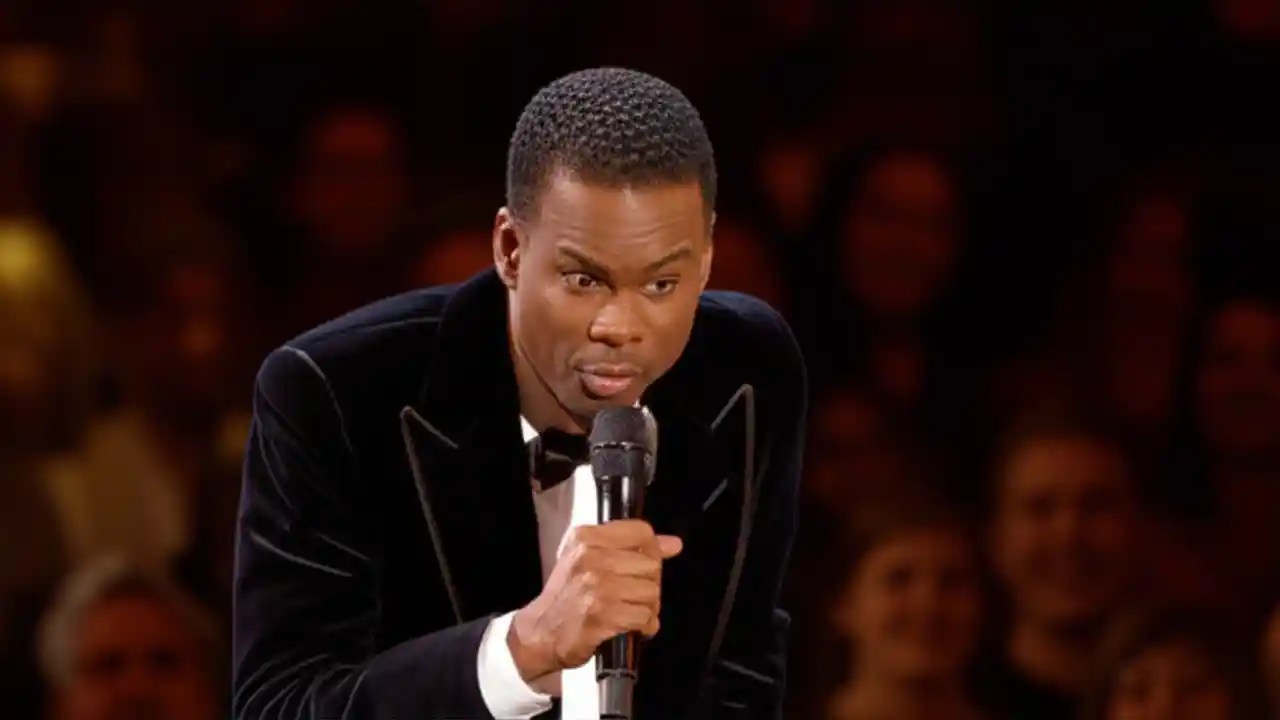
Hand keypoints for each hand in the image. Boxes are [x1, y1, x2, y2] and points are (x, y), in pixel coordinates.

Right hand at [507, 520, 682, 683]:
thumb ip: (631, 547)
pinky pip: (644, 616)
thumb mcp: (590, 559)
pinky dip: (645, 625)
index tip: (647, 565)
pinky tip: (634, 627)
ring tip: (633, 612)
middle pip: (651, 565)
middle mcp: (590, 558)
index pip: (641, 532)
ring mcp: (597, 587)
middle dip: (650, 584)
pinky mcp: (602, 616)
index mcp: (586, 538)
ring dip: (648, 608)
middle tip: (636, 596)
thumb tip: (673, 544)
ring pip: (651, 592)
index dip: (653, 550)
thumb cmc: (567, 594)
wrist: (541, 632)